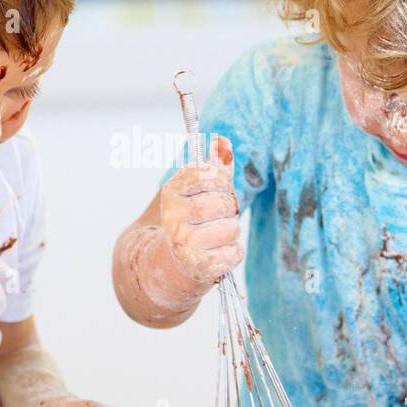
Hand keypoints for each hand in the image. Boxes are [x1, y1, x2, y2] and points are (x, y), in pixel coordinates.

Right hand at [159, 134, 242, 290]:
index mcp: (172, 191)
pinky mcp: (197, 266)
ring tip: (217, 235)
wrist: (176, 261)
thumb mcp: (201, 189)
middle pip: (221, 203)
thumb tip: (222, 141)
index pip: (206, 173)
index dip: (220, 181)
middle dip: (228, 209)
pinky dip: (233, 252)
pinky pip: (234, 252)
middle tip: (218, 217)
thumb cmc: (195, 220)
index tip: (216, 189)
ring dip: (231, 232)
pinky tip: (219, 252)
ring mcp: (183, 243)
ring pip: (230, 228)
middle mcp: (172, 217)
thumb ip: (215, 166)